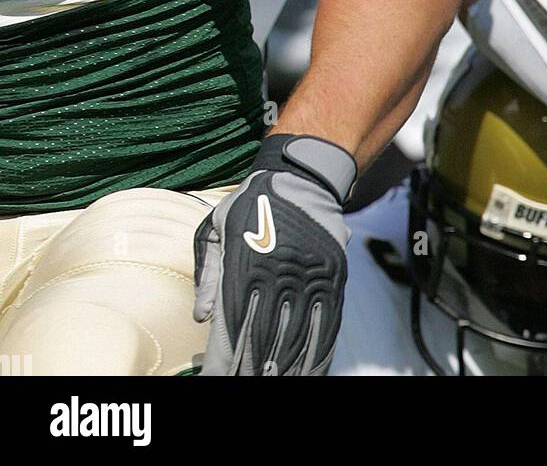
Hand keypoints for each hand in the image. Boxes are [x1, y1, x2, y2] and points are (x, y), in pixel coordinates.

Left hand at [194, 133, 355, 375]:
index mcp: (246, 264)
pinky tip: (310, 370)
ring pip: (296, 336)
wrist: (302, 175)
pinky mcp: (332, 277)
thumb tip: (200, 317)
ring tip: (276, 385)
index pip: (234, 326)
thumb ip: (208, 273)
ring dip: (286, 368)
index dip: (227, 360)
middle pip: (265, 338)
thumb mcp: (216, 227)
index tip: (217, 378)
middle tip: (245, 386)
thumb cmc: (252, 202)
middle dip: (254, 371)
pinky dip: (319, 352)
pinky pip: (326, 322)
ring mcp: (309, 277)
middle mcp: (279, 274)